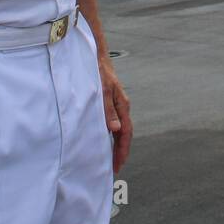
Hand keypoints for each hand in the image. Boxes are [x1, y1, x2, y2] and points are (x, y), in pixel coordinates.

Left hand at [99, 55, 132, 174]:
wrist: (98, 56)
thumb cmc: (100, 72)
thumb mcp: (103, 91)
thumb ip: (108, 111)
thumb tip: (115, 130)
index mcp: (123, 106)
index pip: (126, 133)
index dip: (122, 150)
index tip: (118, 164)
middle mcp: (122, 107)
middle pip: (125, 133)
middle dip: (121, 151)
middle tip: (115, 167)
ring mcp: (117, 105)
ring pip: (120, 129)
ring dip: (117, 144)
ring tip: (112, 158)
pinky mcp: (111, 102)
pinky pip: (115, 122)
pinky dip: (112, 134)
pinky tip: (106, 139)